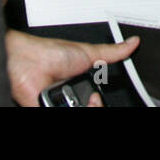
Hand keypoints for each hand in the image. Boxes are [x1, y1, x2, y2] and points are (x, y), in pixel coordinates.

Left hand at [5, 31, 139, 105]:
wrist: (27, 60)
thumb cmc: (51, 53)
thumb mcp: (89, 53)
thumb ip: (112, 52)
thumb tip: (132, 43)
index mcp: (80, 87)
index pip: (95, 104)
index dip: (98, 104)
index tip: (96, 98)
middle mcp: (69, 99)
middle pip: (90, 109)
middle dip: (94, 107)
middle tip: (91, 100)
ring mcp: (58, 106)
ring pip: (77, 113)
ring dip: (85, 108)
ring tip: (81, 102)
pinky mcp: (44, 111)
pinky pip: (57, 115)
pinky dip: (64, 111)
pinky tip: (66, 105)